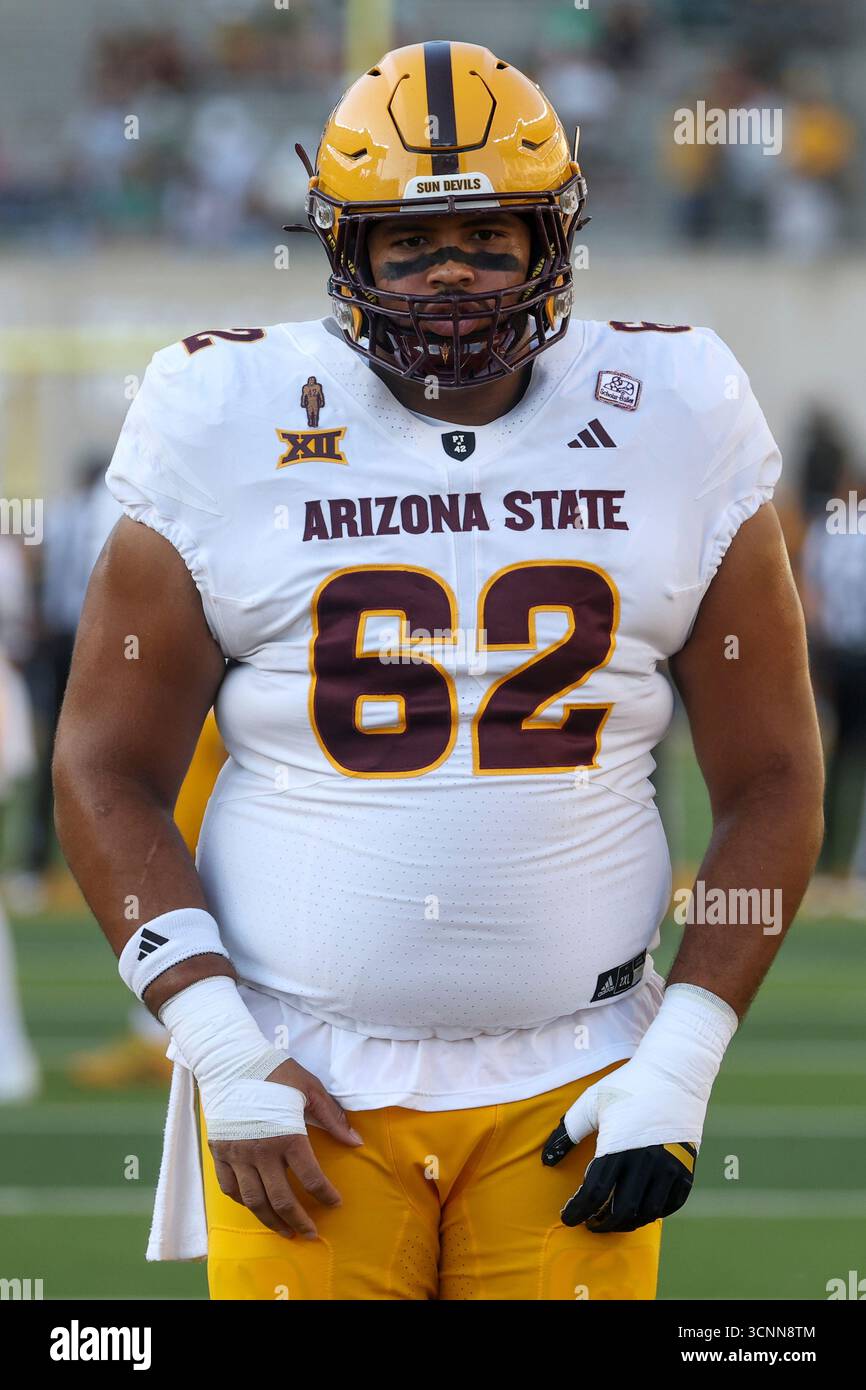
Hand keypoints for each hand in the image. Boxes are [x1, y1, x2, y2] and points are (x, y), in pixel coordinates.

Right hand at [208, 1057, 362, 1240]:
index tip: (335, 1203)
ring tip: (286, 1231)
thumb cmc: (274, 1071)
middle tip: (311, 1234)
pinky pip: (230, 1189)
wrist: (229, 1061)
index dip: (326, 1196)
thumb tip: (356, 1142)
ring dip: (272, 1221)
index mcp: (287, 1136)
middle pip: (281, 1200)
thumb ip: (332, 1118)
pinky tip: (256, 1207)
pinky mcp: (219, 1153)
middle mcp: (260, 1152)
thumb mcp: (309, 1088)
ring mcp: (237, 1155)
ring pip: (254, 1202)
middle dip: (299, 1221)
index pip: (311, 1178)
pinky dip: (244, 1203)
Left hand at [541, 1066, 697, 1232]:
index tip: (567, 1217)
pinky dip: (653, 1214)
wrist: (674, 1073)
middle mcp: (645, 1162)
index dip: (578, 1210)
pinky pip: (670, 1205)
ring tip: (612, 1219)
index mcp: (617, 1147)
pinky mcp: (686, 1169)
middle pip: (621, 1211)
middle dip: (601, 1223)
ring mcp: (669, 1168)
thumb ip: (567, 1132)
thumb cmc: (628, 1085)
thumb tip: (546, 1161)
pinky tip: (640, 1210)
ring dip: (627, 1222)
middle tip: (589, 1223)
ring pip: (647, 1213)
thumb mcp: (590, 1103)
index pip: (593, 1194)